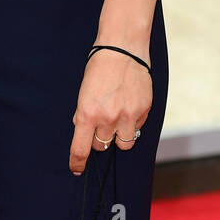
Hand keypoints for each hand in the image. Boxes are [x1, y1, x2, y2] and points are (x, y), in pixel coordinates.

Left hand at [69, 46, 152, 174]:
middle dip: (99, 139)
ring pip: (122, 144)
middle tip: (100, 122)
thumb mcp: (83, 92)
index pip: (80, 148)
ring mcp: (127, 117)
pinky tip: (128, 106)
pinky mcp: (143, 112)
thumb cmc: (99, 69)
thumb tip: (83, 132)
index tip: (77, 169)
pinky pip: (136, 129)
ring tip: (116, 117)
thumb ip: (83, 114)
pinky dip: (132, 123)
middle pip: (101, 147)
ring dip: (118, 136)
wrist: (122, 50)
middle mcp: (107, 119)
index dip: (77, 162)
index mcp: (87, 113)